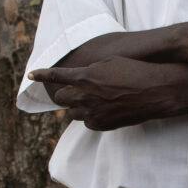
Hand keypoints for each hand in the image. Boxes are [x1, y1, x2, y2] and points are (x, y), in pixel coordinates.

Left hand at [31, 57, 187, 130]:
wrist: (156, 91)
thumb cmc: (135, 71)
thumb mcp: (110, 62)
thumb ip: (89, 70)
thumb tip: (79, 77)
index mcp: (85, 76)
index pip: (56, 76)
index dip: (42, 75)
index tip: (31, 75)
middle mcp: (85, 95)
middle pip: (62, 98)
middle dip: (65, 94)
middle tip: (74, 91)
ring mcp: (93, 112)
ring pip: (74, 112)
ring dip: (79, 106)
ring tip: (95, 101)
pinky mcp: (102, 125)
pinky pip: (88, 123)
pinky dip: (91, 117)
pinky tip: (104, 110)